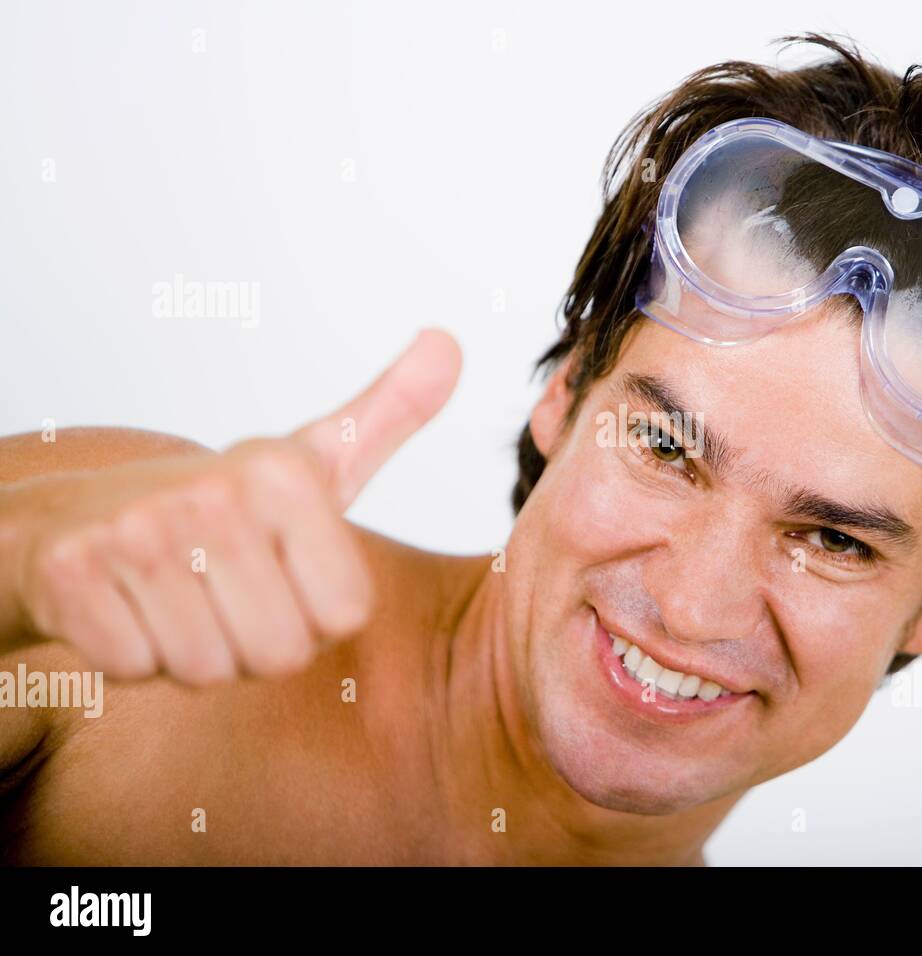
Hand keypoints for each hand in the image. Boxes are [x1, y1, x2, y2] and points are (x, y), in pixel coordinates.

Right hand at [11, 329, 460, 684]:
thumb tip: (450, 344)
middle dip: (254, 643)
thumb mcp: (318, 459)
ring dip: (193, 651)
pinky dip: (130, 656)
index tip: (283, 572)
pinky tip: (129, 606)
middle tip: (226, 592)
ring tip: (180, 596)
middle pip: (279, 653)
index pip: (344, 617)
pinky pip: (133, 667)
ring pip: (206, 669)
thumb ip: (390, 415)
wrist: (81, 512)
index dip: (314, 615)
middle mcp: (213, 493)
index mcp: (287, 475)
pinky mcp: (69, 572)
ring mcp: (135, 530)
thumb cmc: (224, 505)